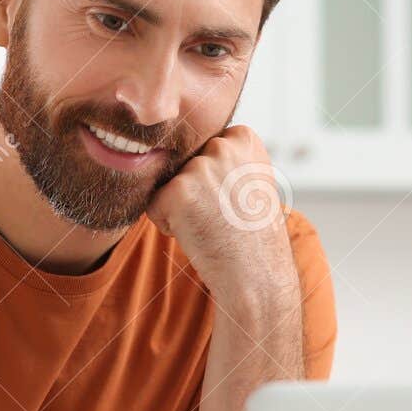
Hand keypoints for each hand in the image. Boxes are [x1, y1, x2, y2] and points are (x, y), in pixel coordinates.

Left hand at [146, 124, 297, 312]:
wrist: (256, 272)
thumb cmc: (253, 232)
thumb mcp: (252, 179)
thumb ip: (226, 156)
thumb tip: (185, 146)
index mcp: (243, 138)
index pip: (206, 147)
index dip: (216, 177)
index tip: (237, 198)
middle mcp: (222, 146)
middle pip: (186, 164)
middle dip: (197, 190)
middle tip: (223, 215)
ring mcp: (199, 168)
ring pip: (170, 184)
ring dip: (182, 207)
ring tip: (212, 225)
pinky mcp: (176, 192)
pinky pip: (155, 204)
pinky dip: (168, 223)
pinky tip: (196, 234)